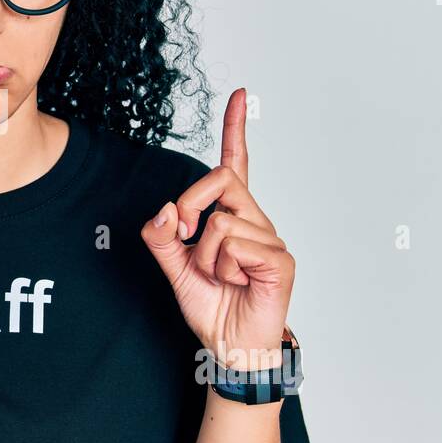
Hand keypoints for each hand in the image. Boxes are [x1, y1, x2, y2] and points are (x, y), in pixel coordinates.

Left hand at [140, 87, 293, 370]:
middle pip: (220, 179)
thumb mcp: (173, 268)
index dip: (236, 129)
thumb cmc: (212, 306)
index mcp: (231, 216)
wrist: (231, 347)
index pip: (236, 164)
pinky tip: (237, 284)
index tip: (239, 95)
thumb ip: (161, 237)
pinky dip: (224, 268)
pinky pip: (236, 245)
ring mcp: (270, 238)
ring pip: (220, 222)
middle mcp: (254, 220)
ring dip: (205, 256)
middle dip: (189, 205)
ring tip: (220, 278)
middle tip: (184, 238)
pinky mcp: (279, 260)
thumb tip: (165, 210)